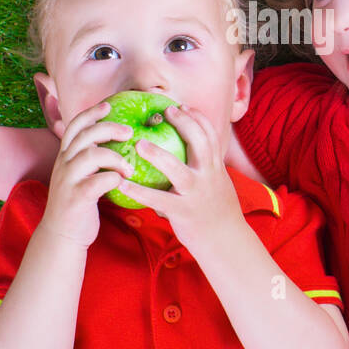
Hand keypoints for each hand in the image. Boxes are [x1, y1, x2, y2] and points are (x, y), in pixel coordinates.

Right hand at [37, 100, 136, 247]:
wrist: (62, 235)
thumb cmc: (79, 203)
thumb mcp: (80, 176)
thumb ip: (91, 160)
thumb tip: (116, 143)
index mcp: (65, 156)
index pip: (75, 126)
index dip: (91, 113)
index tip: (108, 105)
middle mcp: (64, 164)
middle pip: (84, 135)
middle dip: (108, 128)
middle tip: (129, 132)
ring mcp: (68, 180)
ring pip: (90, 155)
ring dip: (115, 158)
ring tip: (129, 167)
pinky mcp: (76, 198)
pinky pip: (97, 182)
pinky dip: (113, 179)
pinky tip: (122, 183)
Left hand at [113, 106, 242, 251]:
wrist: (226, 242)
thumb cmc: (217, 213)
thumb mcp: (217, 185)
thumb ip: (203, 169)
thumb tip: (184, 156)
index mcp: (216, 168)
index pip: (211, 135)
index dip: (197, 117)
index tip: (183, 106)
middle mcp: (209, 176)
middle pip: (200, 142)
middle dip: (185, 123)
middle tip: (166, 111)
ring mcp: (196, 194)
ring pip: (178, 169)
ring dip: (158, 154)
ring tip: (140, 144)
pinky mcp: (183, 212)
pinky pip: (157, 199)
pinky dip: (139, 191)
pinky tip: (122, 184)